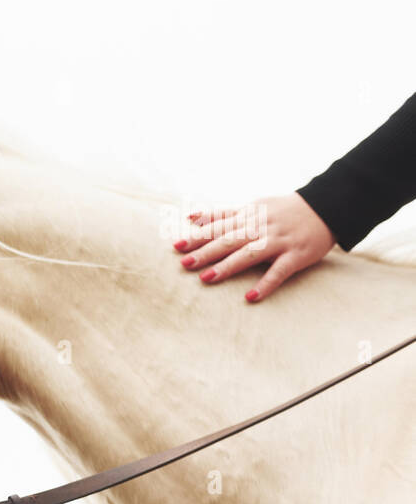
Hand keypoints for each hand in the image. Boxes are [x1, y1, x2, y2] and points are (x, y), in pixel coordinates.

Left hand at [173, 193, 336, 301]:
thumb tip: (191, 217)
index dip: (197, 236)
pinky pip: (279, 271)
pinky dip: (265, 284)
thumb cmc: (283, 210)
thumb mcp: (253, 207)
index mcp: (249, 216)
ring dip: (228, 266)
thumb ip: (222, 214)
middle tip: (184, 264)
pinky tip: (250, 297)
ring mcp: (278, 241)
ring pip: (249, 254)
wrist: (327, 206)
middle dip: (205, 252)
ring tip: (206, 279)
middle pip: (229, 240)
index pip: (219, 226)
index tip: (176, 246)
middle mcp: (261, 227)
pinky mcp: (296, 255)